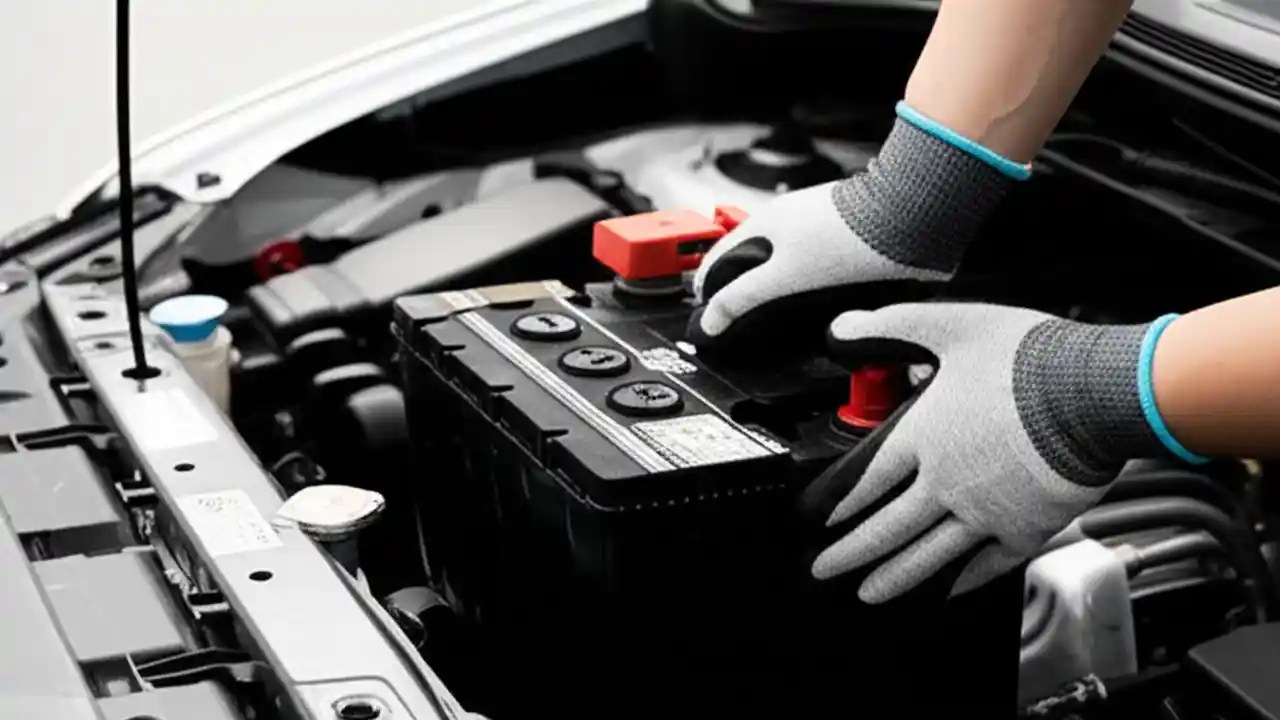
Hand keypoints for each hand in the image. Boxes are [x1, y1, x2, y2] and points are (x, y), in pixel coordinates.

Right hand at [689, 118, 1015, 345]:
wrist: (912, 214)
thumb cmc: (853, 237)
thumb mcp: (785, 276)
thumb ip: (744, 298)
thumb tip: (711, 319)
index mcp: (765, 223)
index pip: (716, 257)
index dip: (705, 288)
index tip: (703, 314)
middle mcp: (787, 219)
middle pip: (748, 259)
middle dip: (737, 288)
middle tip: (733, 320)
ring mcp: (817, 225)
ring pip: (782, 260)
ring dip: (772, 285)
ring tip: (771, 316)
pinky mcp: (846, 234)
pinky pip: (812, 262)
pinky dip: (803, 282)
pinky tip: (814, 300)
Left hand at [811, 303, 1170, 602]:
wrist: (1098, 392)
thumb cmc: (1031, 359)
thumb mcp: (950, 325)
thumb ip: (891, 327)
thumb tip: (842, 329)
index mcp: (925, 437)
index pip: (867, 480)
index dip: (840, 502)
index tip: (821, 521)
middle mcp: (946, 482)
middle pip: (886, 528)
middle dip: (848, 554)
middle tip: (824, 570)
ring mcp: (985, 512)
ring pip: (927, 556)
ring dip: (893, 578)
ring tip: (868, 593)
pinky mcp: (1026, 528)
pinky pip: (987, 565)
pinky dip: (962, 581)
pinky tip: (948, 589)